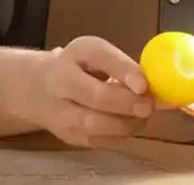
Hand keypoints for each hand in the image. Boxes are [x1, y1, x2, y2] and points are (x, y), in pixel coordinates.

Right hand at [24, 36, 155, 146]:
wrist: (36, 88)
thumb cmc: (79, 68)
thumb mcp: (96, 55)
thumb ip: (122, 67)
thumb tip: (156, 85)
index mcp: (76, 53)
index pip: (98, 56)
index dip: (123, 71)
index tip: (143, 85)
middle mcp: (61, 81)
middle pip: (94, 96)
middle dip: (126, 104)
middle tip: (148, 106)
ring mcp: (61, 112)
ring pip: (95, 125)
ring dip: (125, 123)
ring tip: (142, 117)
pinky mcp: (68, 135)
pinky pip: (98, 141)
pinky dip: (119, 136)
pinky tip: (129, 126)